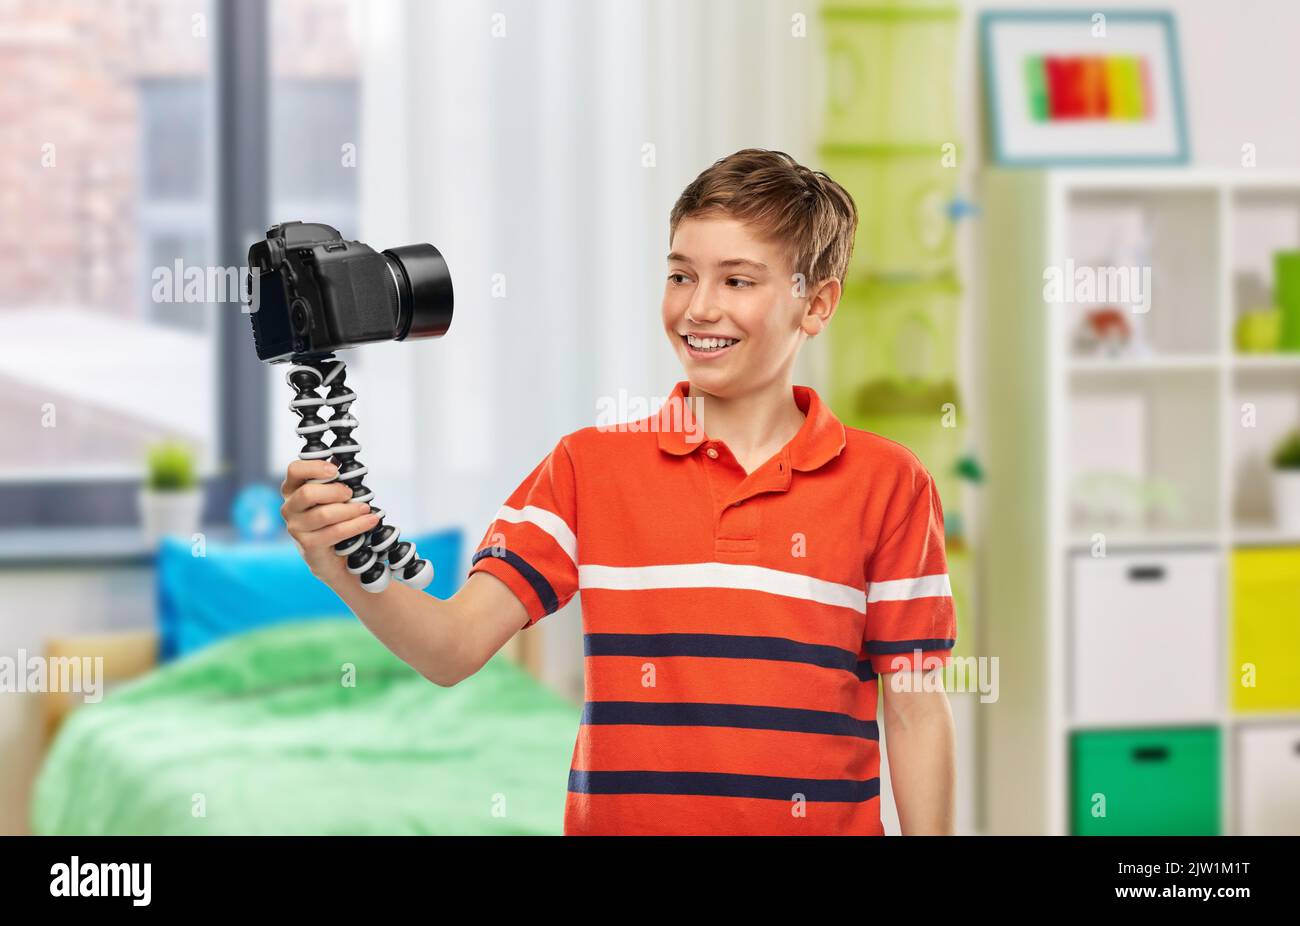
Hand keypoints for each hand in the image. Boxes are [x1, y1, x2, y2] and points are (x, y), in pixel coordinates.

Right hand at [280, 460, 378, 581]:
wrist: (333, 556)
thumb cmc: (334, 517)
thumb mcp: (332, 495)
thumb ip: (334, 479)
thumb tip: (344, 459)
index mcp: (292, 489)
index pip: (294, 470)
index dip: (314, 467)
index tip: (335, 470)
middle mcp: (289, 508)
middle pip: (308, 493)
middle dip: (334, 491)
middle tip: (351, 493)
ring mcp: (295, 528)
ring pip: (323, 514)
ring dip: (349, 510)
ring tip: (366, 508)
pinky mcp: (308, 545)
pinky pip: (334, 532)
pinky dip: (356, 525)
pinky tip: (370, 520)